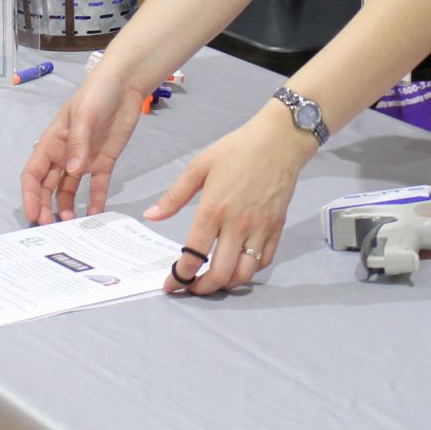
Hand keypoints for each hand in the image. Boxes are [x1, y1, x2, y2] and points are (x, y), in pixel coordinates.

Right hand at [20, 64, 147, 223]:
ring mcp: (84, 159)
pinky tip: (95, 215)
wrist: (125, 84)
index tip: (33, 213)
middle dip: (45, 206)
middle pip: (48, 185)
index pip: (33, 172)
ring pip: (69, 189)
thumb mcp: (84, 114)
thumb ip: (78, 143)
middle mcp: (64, 154)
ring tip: (71, 224)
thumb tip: (72, 170)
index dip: (30, 194)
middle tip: (50, 226)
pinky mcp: (104, 162)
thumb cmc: (97, 93)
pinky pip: (97, 186)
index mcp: (52, 142)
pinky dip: (95, 201)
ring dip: (67, 206)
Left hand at [145, 102, 314, 295]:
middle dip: (202, 288)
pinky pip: (264, 261)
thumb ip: (174, 196)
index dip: (179, 276)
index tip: (171, 284)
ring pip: (244, 274)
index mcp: (213, 210)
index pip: (193, 255)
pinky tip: (237, 265)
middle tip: (192, 286)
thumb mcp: (199, 166)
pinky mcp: (276, 229)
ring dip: (227, 285)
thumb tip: (151, 216)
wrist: (279, 141)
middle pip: (220, 274)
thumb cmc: (236, 149)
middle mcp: (237, 225)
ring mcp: (260, 229)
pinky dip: (249, 271)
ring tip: (214, 280)